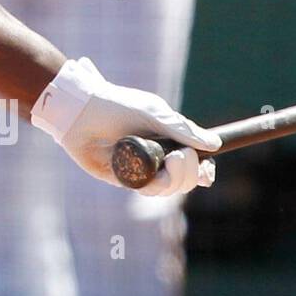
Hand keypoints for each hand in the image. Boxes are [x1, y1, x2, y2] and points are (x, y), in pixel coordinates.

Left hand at [31, 57, 220, 196]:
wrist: (81, 109)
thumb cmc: (115, 105)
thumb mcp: (153, 113)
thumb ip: (183, 129)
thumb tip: (214, 144)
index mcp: (165, 141)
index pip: (191, 164)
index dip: (201, 171)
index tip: (207, 171)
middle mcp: (153, 158)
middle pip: (182, 180)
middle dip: (189, 173)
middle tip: (183, 156)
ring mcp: (137, 169)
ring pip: (166, 189)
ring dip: (175, 179)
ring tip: (172, 160)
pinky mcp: (121, 178)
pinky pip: (145, 190)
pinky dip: (155, 184)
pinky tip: (155, 173)